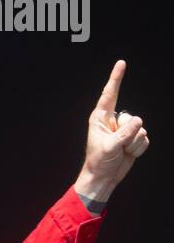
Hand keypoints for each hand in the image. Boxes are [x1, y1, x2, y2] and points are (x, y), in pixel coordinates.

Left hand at [74, 59, 149, 204]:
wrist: (103, 179)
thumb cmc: (99, 162)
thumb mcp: (109, 147)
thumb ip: (124, 133)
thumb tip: (138, 122)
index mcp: (101, 118)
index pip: (110, 94)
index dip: (116, 78)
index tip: (121, 63)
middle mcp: (114, 121)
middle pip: (131, 117)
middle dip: (128, 133)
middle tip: (117, 146)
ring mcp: (125, 130)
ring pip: (140, 129)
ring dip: (133, 144)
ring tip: (121, 152)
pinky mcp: (133, 140)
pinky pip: (144, 139)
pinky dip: (138, 149)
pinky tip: (127, 154)